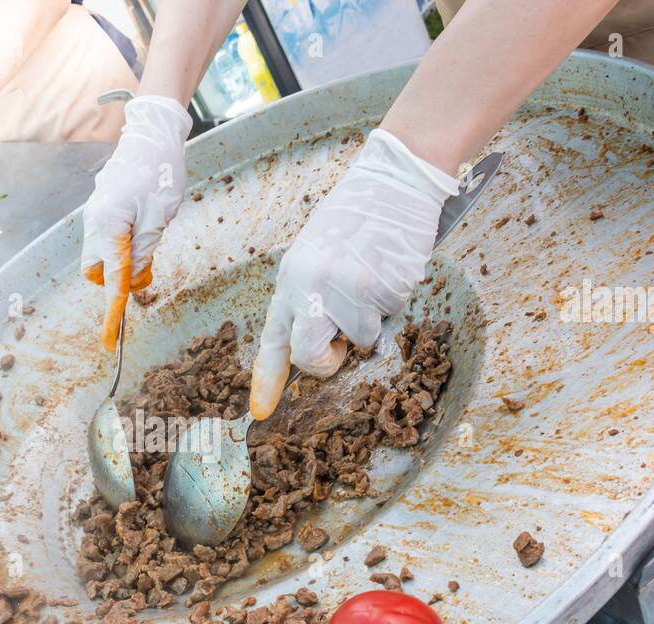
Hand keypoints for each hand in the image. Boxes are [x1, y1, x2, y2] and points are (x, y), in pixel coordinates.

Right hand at [81, 95, 191, 349]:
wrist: (152, 134)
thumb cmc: (159, 173)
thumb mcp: (159, 218)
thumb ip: (143, 252)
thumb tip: (132, 278)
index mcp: (107, 228)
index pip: (112, 281)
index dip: (113, 314)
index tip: (109, 342)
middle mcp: (93, 224)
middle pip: (97, 273)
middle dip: (117, 281)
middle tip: (147, 268)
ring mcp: (94, 216)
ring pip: (100, 257)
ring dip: (121, 262)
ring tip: (149, 242)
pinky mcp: (101, 209)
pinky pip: (106, 239)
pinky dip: (122, 246)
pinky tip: (143, 228)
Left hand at [249, 130, 457, 419]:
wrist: (394, 181)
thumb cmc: (358, 219)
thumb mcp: (317, 256)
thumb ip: (311, 296)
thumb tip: (315, 342)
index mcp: (290, 279)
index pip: (273, 340)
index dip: (266, 381)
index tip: (260, 412)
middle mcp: (309, 287)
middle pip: (309, 357)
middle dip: (328, 362)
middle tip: (343, 345)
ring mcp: (343, 289)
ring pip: (359, 342)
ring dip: (372, 322)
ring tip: (374, 280)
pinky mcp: (378, 289)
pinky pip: (387, 320)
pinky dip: (393, 303)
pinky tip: (390, 270)